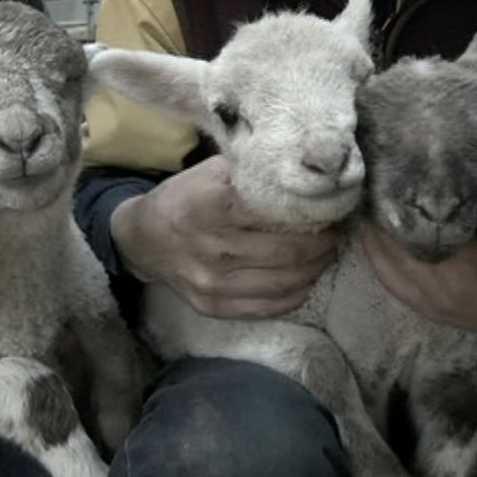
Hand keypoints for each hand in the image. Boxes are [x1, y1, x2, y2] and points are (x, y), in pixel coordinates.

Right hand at [110, 155, 339, 318]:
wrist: (142, 240)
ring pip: (284, 282)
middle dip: (323, 244)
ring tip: (325, 256)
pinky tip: (304, 281)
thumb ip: (252, 171)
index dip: (314, 212)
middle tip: (335, 235)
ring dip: (315, 270)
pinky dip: (294, 295)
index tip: (331, 209)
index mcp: (212, 207)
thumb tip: (304, 169)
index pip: (279, 212)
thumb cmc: (184, 199)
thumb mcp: (210, 173)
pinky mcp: (212, 307)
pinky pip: (267, 307)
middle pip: (289, 252)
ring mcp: (212, 283)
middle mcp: (212, 248)